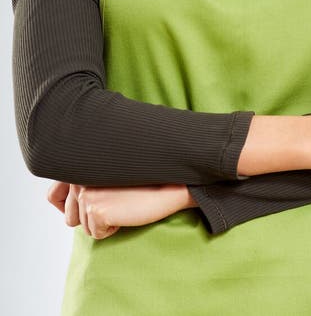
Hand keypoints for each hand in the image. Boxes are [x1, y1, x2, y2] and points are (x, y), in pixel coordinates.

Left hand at [46, 182, 196, 239]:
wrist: (169, 184)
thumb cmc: (145, 180)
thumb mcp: (110, 175)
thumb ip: (87, 180)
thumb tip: (68, 205)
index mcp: (80, 164)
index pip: (53, 195)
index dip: (69, 206)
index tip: (92, 204)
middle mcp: (78, 176)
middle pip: (70, 216)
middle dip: (93, 216)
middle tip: (117, 202)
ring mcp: (85, 192)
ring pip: (85, 226)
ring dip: (105, 222)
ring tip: (124, 204)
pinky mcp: (95, 210)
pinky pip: (96, 234)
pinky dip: (112, 229)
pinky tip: (127, 212)